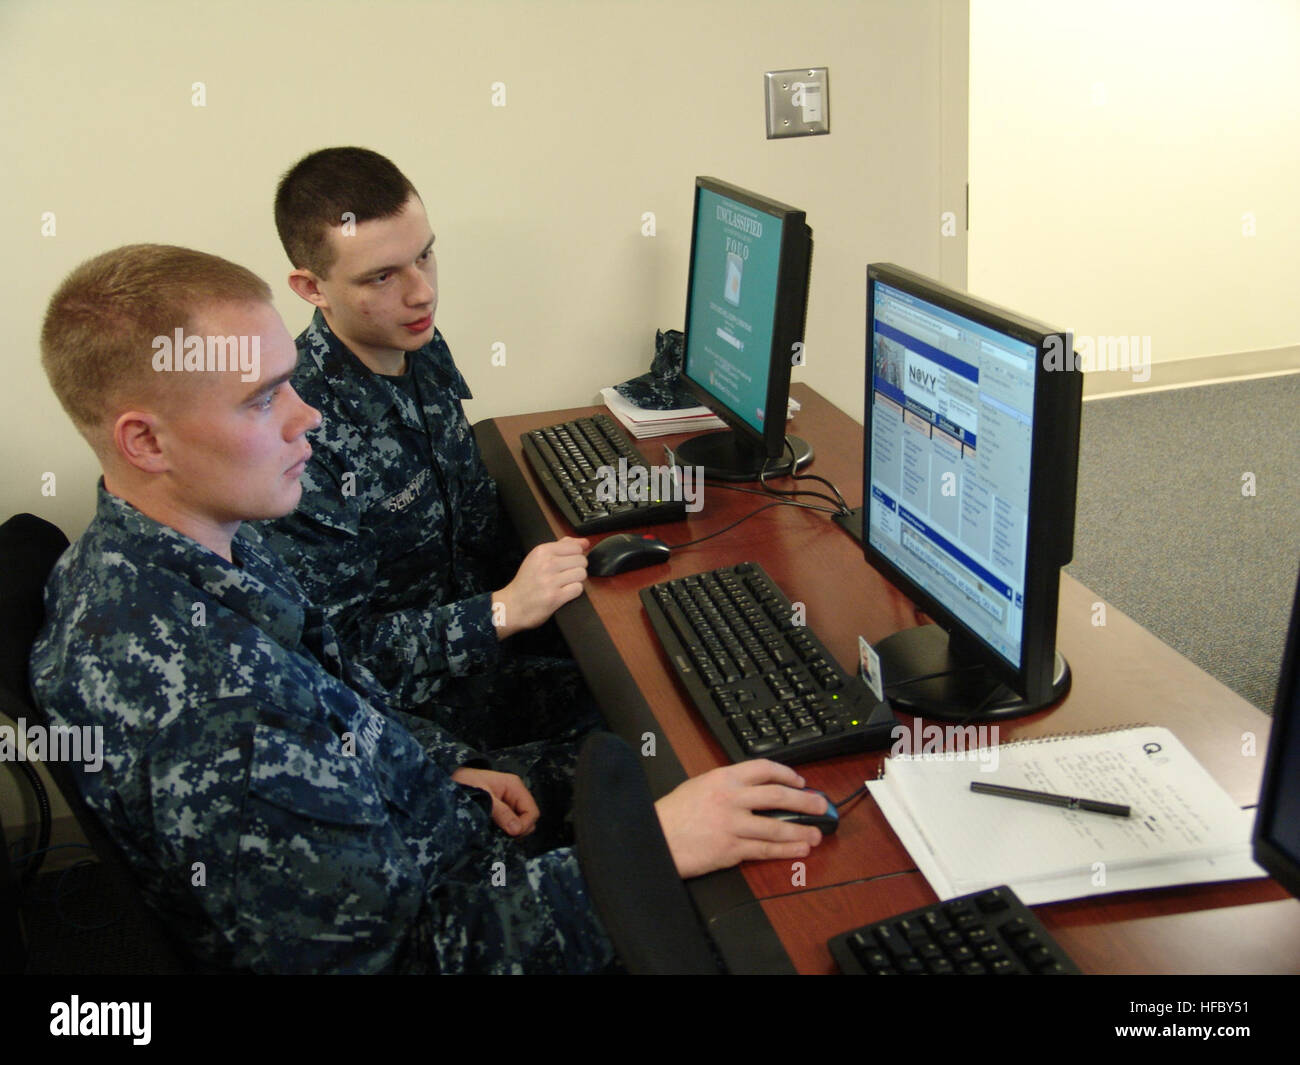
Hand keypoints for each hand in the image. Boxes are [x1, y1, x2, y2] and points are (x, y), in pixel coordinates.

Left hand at [451, 767, 539, 836]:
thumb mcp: (484, 796)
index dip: (524, 825)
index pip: (532, 811)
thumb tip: (517, 830)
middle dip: (519, 830)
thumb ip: (501, 812)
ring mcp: (507, 803)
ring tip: (495, 833)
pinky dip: (503, 831)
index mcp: (514, 786)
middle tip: (502, 835)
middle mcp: (514, 795)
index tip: (511, 835)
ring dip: (510, 831)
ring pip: (519, 824)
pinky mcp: (499, 812)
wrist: (448, 779)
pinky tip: (492, 832)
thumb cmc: (465, 783)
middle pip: (528, 819)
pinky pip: (508, 825)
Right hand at [491, 537, 588, 638]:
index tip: (567, 563)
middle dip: (577, 568)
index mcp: (542, 551)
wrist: (512, 605)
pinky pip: (578, 588)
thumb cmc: (527, 582)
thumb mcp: (538, 558)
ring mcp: (550, 581)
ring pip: (582, 574)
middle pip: (581, 560)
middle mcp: (546, 564)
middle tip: (565, 575)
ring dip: (576, 580)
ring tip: (564, 584)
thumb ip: (561, 546)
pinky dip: (574, 591)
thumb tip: (584, 542)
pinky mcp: (555, 597)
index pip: (576, 547)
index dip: (576, 556)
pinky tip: (564, 592)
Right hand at [653, 760, 826, 878]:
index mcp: (723, 778)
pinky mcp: (731, 849)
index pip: (764, 769)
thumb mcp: (699, 785)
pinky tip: (799, 849)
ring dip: (801, 830)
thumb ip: (727, 784)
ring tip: (817, 833)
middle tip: (821, 805)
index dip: (787, 774)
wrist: (655, 838)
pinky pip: (765, 850)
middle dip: (805, 801)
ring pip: (776, 827)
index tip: (801, 782)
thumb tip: (756, 789)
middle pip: (778, 796)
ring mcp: (732, 825)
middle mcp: (731, 798)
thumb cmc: (674, 813)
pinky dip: (786, 850)